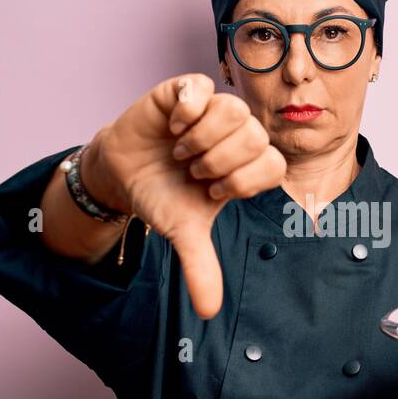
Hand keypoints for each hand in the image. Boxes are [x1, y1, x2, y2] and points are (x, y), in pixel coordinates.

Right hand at [84, 73, 286, 319]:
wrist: (123, 173)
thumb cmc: (162, 196)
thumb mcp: (183, 232)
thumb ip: (201, 266)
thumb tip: (209, 312)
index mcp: (246, 165)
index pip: (274, 164)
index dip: (244, 181)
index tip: (213, 193)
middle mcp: (236, 134)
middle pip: (255, 136)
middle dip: (219, 162)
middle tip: (192, 172)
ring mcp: (212, 110)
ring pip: (233, 109)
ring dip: (202, 138)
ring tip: (180, 151)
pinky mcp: (186, 91)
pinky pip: (201, 86)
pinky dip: (187, 109)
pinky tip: (172, 127)